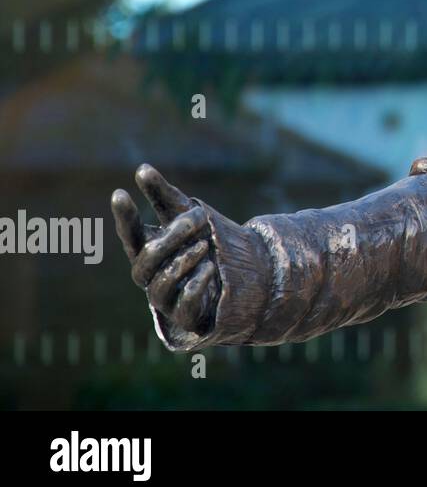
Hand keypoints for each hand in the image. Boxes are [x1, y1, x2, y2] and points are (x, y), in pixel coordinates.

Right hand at [112, 164, 220, 335]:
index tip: (120, 192)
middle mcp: (154, 278)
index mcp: (151, 252)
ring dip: (182, 263)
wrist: (246, 280)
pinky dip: (195, 285)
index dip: (125, 217)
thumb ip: (167, 197)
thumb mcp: (192, 218)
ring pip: (161, 286)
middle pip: (147, 261)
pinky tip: (210, 269)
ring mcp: (168, 300)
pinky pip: (183, 306)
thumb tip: (141, 168)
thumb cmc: (209, 245)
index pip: (131, 236)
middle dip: (170, 238)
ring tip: (205, 246)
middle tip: (197, 218)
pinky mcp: (188, 317)